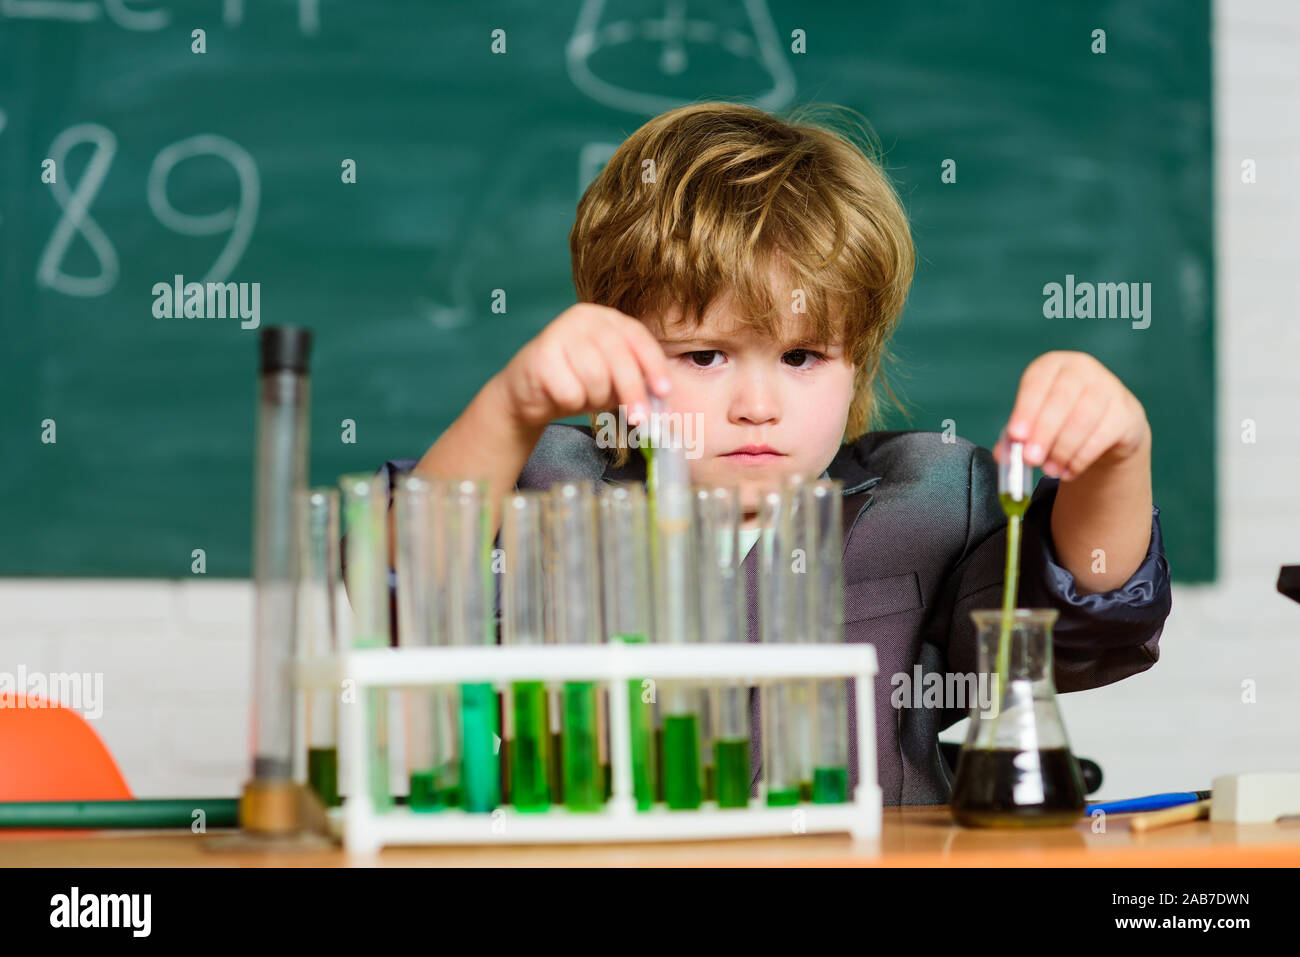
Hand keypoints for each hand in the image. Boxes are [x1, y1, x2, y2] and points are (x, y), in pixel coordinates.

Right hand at [496, 303, 671, 428]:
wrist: (526, 391)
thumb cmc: (575, 382)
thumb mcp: (611, 377)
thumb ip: (635, 378)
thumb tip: (662, 397)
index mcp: (606, 318)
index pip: (638, 338)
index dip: (654, 365)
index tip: (664, 391)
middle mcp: (583, 318)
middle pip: (619, 358)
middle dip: (632, 392)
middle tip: (639, 419)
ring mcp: (558, 333)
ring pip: (596, 377)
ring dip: (595, 398)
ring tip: (584, 397)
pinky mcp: (540, 355)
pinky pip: (571, 391)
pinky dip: (572, 403)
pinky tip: (562, 396)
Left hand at [994, 350, 1150, 480]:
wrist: (1108, 427)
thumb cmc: (1061, 420)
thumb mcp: (1036, 423)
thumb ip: (1016, 438)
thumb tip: (1002, 455)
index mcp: (1052, 366)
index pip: (1037, 382)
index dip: (1026, 409)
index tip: (1016, 435)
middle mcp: (1082, 369)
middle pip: (1061, 399)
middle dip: (1043, 433)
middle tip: (1030, 459)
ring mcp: (1109, 387)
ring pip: (1083, 419)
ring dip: (1062, 450)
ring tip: (1049, 470)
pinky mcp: (1126, 412)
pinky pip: (1102, 436)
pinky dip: (1081, 458)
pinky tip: (1069, 470)